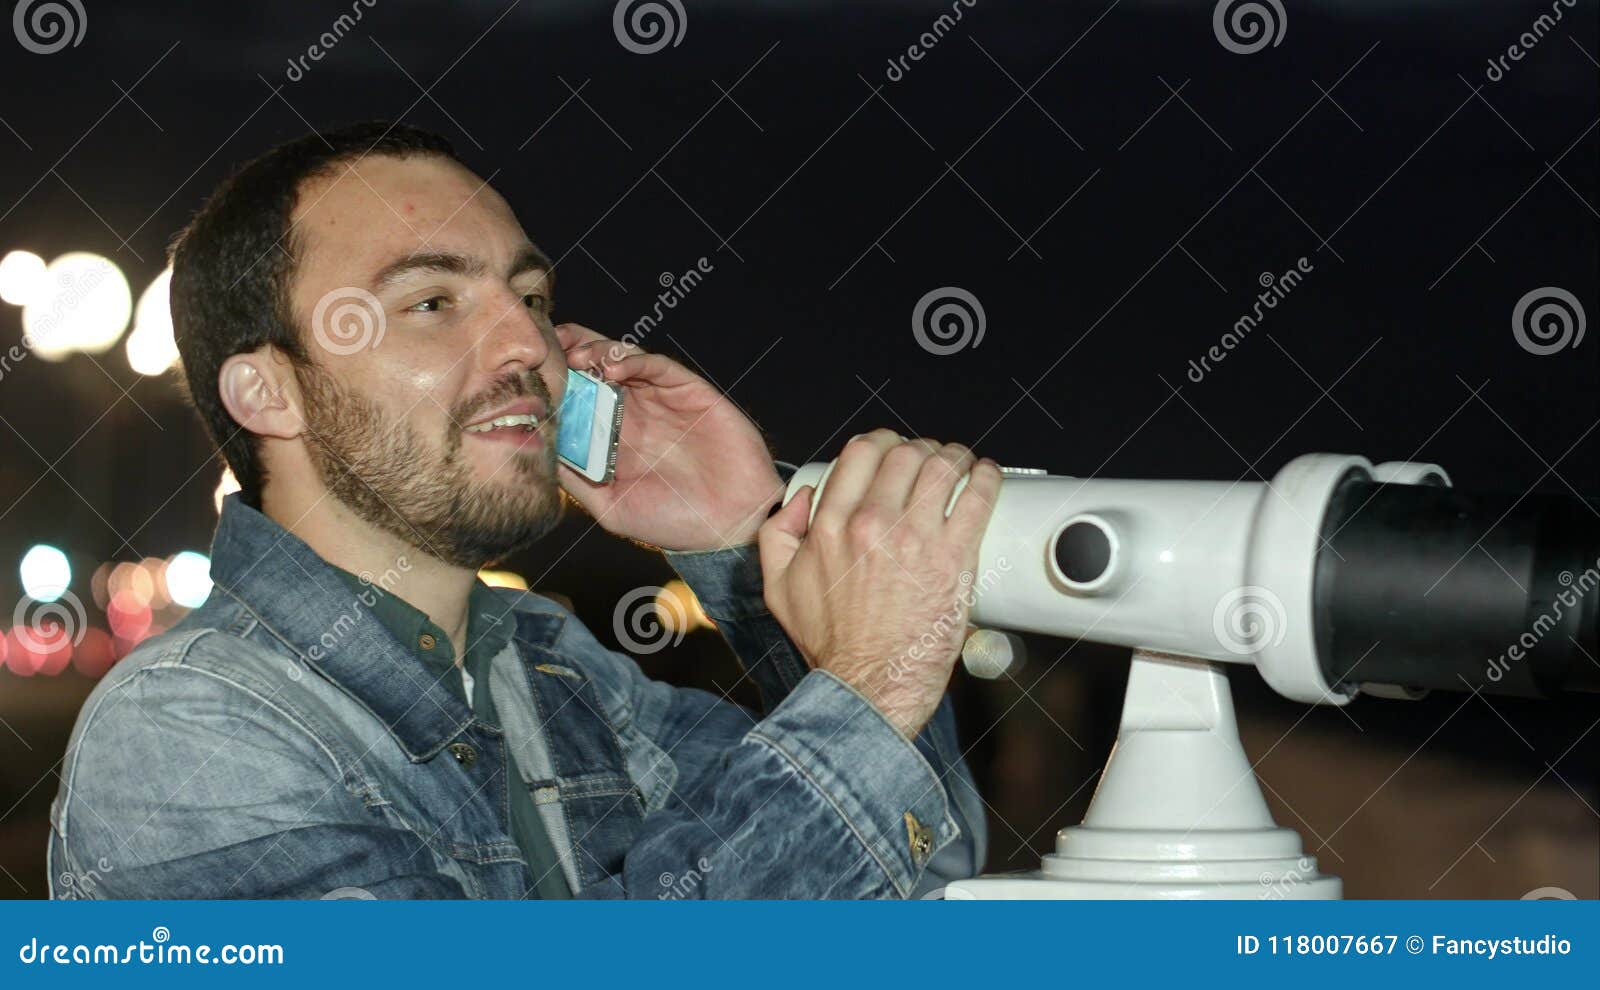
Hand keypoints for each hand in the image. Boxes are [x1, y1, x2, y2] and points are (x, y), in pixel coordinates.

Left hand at [556, 323, 783, 550]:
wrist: (729, 524)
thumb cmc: (672, 522)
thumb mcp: (611, 507)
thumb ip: (578, 480)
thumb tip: (537, 454)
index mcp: (612, 436)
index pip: (577, 397)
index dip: (556, 380)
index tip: (531, 373)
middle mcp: (633, 412)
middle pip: (595, 368)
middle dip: (570, 352)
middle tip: (550, 349)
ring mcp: (660, 399)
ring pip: (622, 358)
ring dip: (597, 350)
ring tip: (579, 357)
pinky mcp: (687, 390)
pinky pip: (657, 365)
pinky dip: (633, 359)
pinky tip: (613, 366)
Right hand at [757, 429, 1000, 738]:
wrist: (870, 684)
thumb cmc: (831, 643)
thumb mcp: (779, 588)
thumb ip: (777, 535)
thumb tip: (801, 499)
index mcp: (831, 525)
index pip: (861, 452)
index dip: (882, 442)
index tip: (893, 450)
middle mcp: (873, 524)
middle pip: (904, 453)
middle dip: (920, 447)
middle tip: (930, 459)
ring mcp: (916, 539)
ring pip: (942, 466)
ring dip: (955, 456)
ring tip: (961, 463)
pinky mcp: (953, 559)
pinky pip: (977, 498)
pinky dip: (986, 478)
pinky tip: (987, 476)